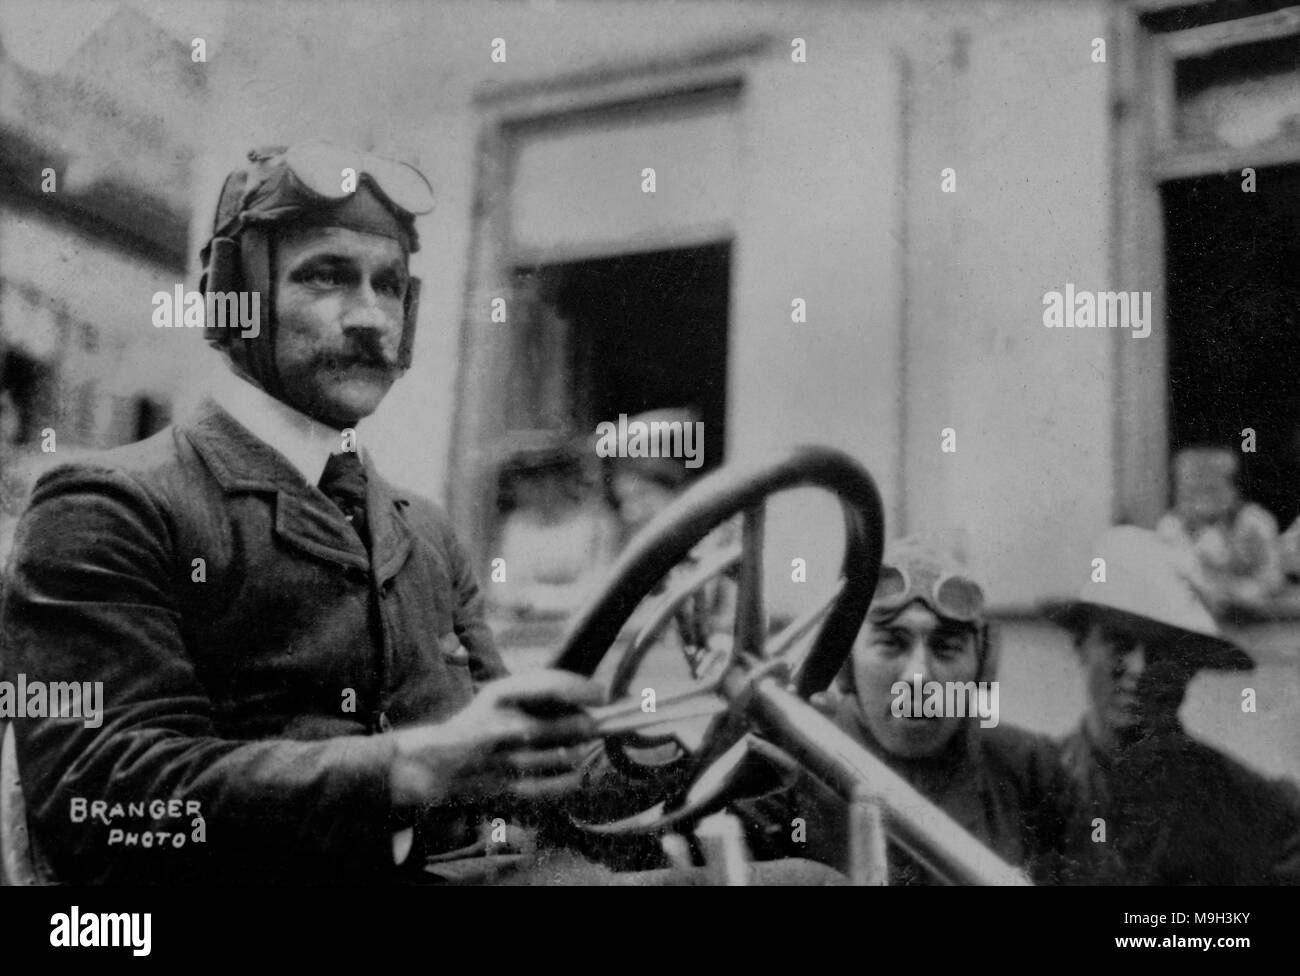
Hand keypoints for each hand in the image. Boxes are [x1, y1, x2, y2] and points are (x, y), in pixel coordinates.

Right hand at [389, 669, 603, 807]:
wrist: (436, 763)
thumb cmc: (479, 724)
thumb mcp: (499, 696)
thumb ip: (537, 692)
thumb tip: (590, 697)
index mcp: (499, 694)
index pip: (552, 686)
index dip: (582, 689)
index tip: (600, 695)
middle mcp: (502, 723)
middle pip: (565, 725)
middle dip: (585, 726)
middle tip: (590, 727)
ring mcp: (504, 758)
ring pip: (565, 755)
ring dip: (576, 752)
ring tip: (572, 749)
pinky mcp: (507, 787)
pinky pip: (557, 785)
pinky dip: (573, 779)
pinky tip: (574, 773)